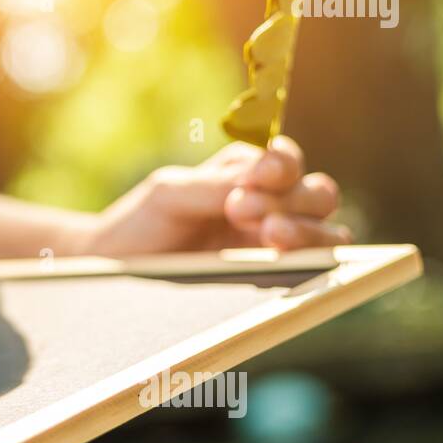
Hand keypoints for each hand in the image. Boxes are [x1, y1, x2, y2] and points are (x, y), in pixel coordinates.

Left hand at [87, 135, 351, 254]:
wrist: (117, 270)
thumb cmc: (141, 223)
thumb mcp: (170, 194)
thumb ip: (214, 183)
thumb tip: (260, 178)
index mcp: (245, 174)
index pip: (287, 161)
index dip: (281, 166)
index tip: (250, 181)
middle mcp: (268, 206)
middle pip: (318, 195)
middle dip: (294, 201)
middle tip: (242, 211)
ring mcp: (271, 246)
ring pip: (326, 234)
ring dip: (307, 232)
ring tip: (270, 236)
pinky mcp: (269, 281)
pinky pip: (309, 273)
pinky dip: (308, 266)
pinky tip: (280, 265)